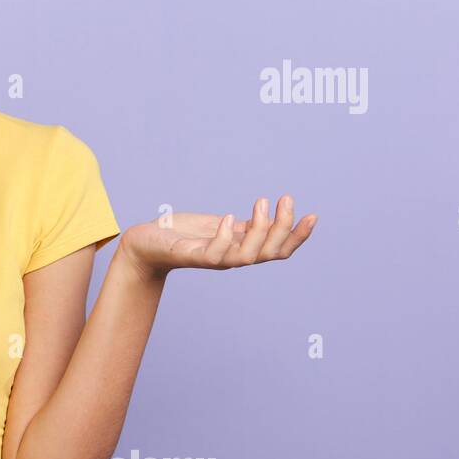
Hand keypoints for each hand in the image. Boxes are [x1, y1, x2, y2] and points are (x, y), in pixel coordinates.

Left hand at [117, 194, 315, 280]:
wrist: (145, 244)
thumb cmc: (182, 234)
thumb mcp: (220, 226)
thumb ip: (243, 226)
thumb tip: (270, 217)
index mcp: (241, 249)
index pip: (279, 250)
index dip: (298, 237)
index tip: (313, 215)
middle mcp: (231, 258)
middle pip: (269, 253)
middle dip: (284, 228)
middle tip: (286, 198)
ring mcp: (212, 259)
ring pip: (248, 256)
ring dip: (259, 230)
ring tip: (260, 202)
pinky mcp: (190, 256)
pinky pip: (214, 254)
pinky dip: (224, 237)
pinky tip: (228, 217)